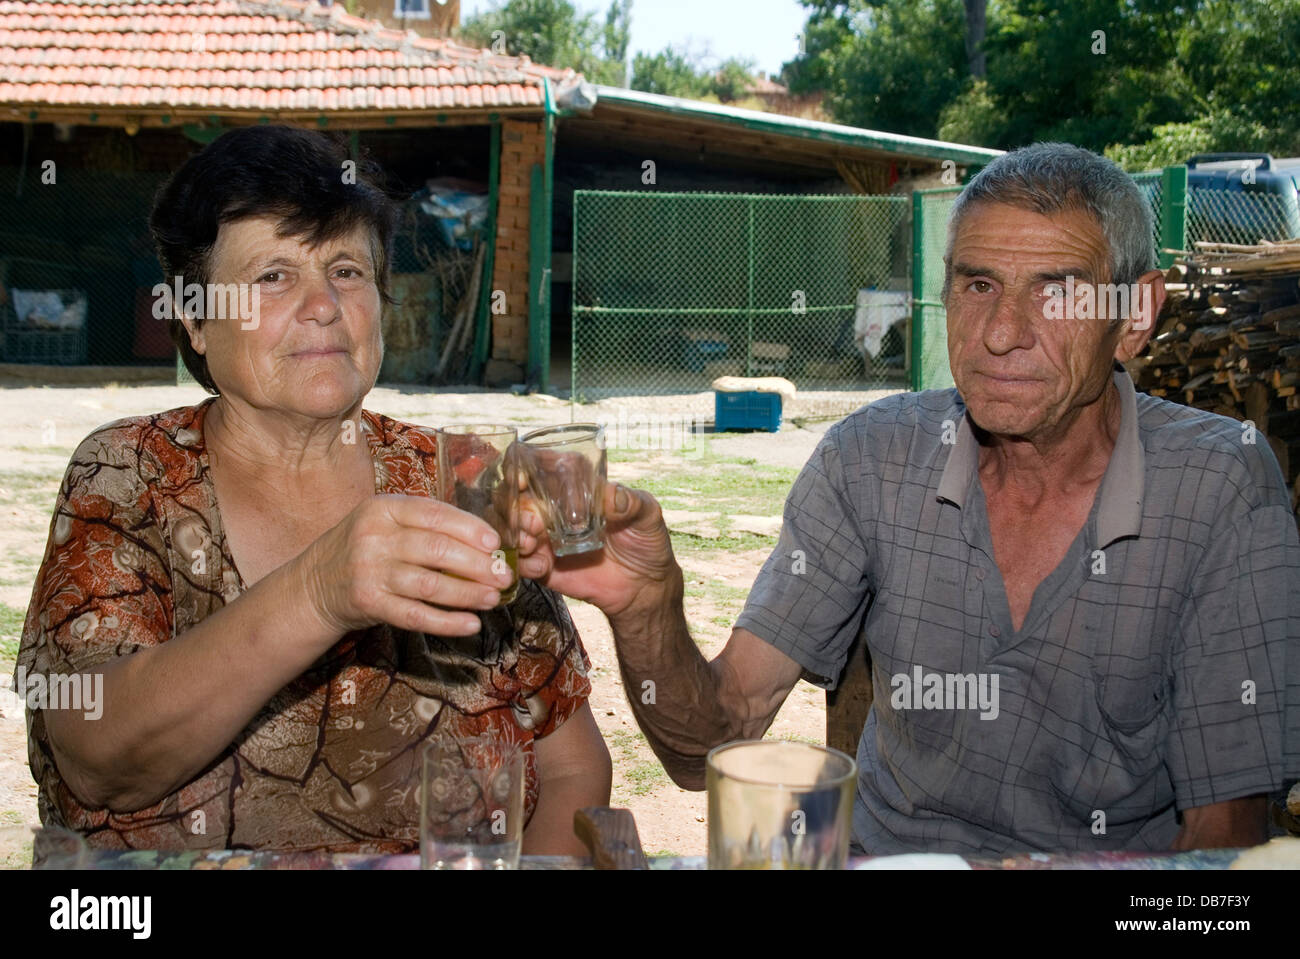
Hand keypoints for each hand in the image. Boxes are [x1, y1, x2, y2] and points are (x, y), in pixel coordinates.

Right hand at [297, 494, 513, 636]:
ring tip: (494, 599)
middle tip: (504, 576)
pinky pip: (415, 615)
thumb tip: (484, 543)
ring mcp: (370, 572)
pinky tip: (470, 624)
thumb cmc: (365, 548)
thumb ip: (425, 526)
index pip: (435, 514)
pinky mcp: (369, 604)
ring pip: (430, 585)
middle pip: (437, 550)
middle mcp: (374, 538)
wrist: (315, 584)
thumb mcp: (385, 522)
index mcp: (383, 508)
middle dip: (478, 565)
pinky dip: (447, 622)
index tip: (496, 543)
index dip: (471, 529)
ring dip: (468, 594)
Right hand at [517, 483, 678, 618]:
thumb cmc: (646, 541)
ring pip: (513, 527)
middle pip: (517, 496)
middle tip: (532, 523)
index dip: (524, 467)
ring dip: (515, 533)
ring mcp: (546, 537)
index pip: (542, 465)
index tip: (522, 479)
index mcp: (576, 487)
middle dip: (516, 506)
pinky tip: (543, 567)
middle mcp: (554, 508)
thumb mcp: (648, 516)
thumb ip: (632, 503)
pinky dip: (524, 563)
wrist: (645, 586)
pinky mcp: (544, 565)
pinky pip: (521, 562)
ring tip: (531, 544)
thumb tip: (611, 494)